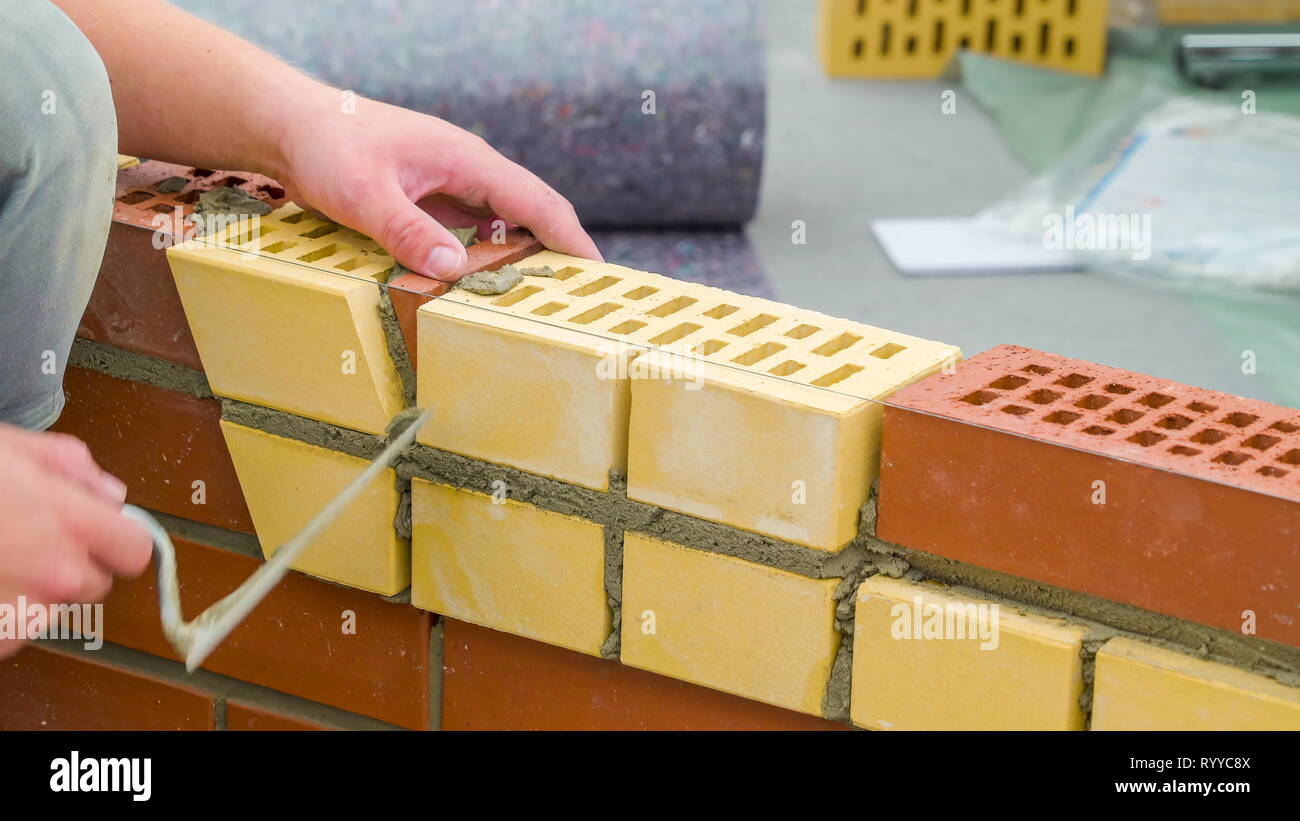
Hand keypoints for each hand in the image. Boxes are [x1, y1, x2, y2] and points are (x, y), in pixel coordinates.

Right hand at [0, 425, 151, 658]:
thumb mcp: (14, 447)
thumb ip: (73, 469)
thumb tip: (109, 493)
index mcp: (70, 524)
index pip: (135, 551)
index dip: (119, 540)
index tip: (100, 532)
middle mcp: (53, 575)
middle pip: (94, 584)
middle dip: (72, 563)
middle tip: (27, 539)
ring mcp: (20, 614)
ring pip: (50, 610)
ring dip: (31, 590)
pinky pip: (12, 632)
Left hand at [270, 90, 602, 281]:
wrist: (289, 125)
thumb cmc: (326, 147)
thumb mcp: (364, 194)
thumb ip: (408, 231)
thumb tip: (454, 268)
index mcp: (466, 159)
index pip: (537, 202)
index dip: (571, 240)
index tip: (598, 274)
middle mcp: (467, 169)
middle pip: (532, 212)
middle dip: (561, 251)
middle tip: (584, 298)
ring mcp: (450, 183)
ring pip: (505, 223)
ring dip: (526, 257)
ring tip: (547, 300)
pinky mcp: (432, 199)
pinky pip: (474, 229)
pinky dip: (489, 256)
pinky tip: (488, 285)